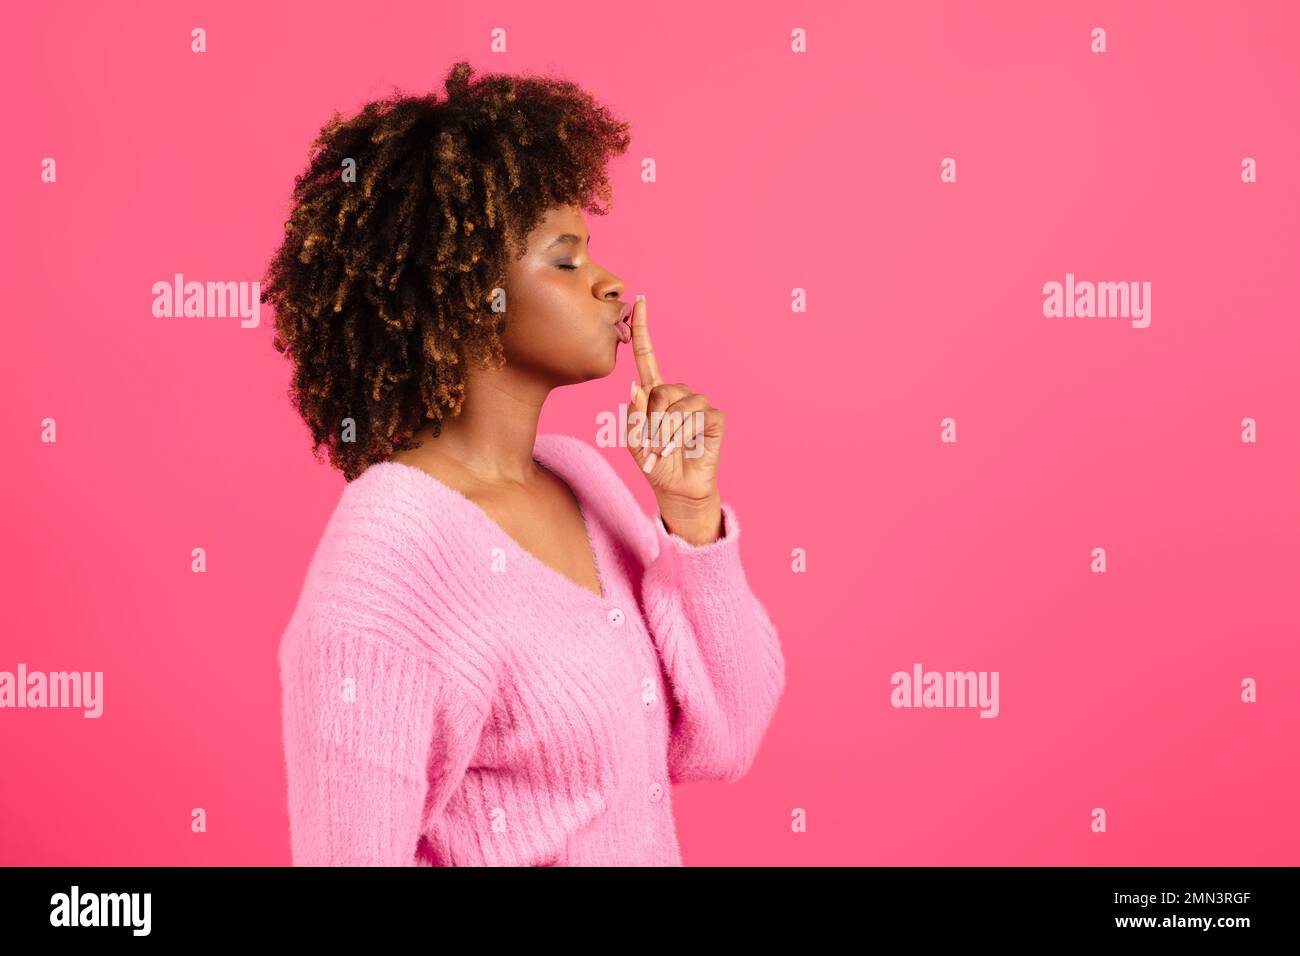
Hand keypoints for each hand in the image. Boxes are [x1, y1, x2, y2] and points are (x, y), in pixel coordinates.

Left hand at [624, 295, 724, 539]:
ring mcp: (698, 404)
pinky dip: (684, 437)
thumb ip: (632, 416)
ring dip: (666, 434)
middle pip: (659, 391)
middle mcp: (677, 393)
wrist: (677, 489)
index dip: (643, 329)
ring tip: (665, 451)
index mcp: (654, 394)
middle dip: (652, 422)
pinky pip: (697, 417)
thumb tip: (635, 387)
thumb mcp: (634, 443)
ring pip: (677, 406)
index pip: (647, 357)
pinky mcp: (715, 417)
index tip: (639, 300)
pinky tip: (683, 448)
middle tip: (652, 446)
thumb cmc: (654, 464)